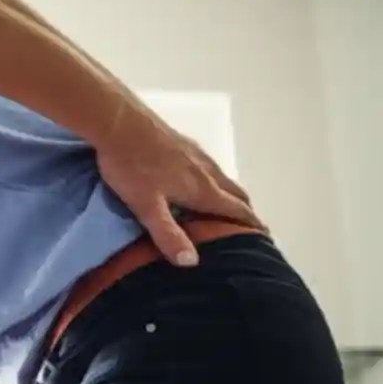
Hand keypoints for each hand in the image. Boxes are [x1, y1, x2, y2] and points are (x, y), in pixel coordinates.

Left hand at [96, 111, 260, 266]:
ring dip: (230, 194)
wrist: (118, 121)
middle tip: (246, 227)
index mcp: (203, 188)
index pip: (237, 209)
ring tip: (226, 208)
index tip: (264, 237)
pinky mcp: (182, 142)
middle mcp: (206, 170)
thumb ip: (168, 234)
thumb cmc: (131, 166)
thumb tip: (191, 261)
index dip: (252, 225)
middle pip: (235, 192)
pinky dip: (214, 179)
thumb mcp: (146, 206)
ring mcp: (195, 153)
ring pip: (222, 177)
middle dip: (244, 210)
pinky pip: (208, 165)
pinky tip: (198, 181)